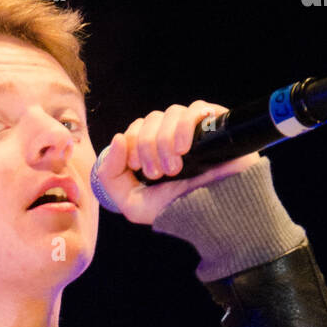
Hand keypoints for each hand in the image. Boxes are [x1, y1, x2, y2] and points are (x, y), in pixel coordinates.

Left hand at [93, 100, 260, 224]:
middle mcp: (173, 137)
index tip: (138, 167)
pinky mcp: (216, 124)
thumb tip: (117, 138)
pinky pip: (196, 109)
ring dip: (165, 141)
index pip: (136, 129)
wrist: (214, 217)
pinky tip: (184, 149)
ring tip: (175, 167)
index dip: (132, 143)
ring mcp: (195, 129)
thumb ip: (111, 176)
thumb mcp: (133, 203)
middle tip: (159, 173)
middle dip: (148, 146)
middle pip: (151, 120)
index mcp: (154, 151)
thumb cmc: (177, 211)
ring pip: (171, 113)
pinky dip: (184, 127)